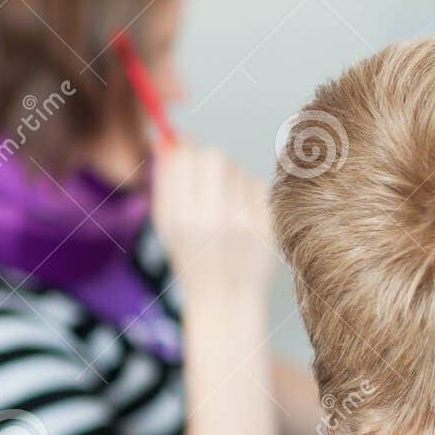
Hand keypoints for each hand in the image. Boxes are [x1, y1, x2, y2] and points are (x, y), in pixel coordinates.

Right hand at [151, 141, 273, 300]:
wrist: (227, 296)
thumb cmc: (192, 256)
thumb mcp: (167, 223)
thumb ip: (166, 180)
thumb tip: (171, 139)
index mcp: (182, 219)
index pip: (186, 160)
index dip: (186, 153)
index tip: (186, 157)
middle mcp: (214, 220)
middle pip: (215, 157)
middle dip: (209, 160)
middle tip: (206, 177)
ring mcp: (245, 223)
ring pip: (238, 170)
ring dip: (229, 179)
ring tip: (224, 205)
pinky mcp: (268, 227)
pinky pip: (257, 187)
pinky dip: (248, 194)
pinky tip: (242, 215)